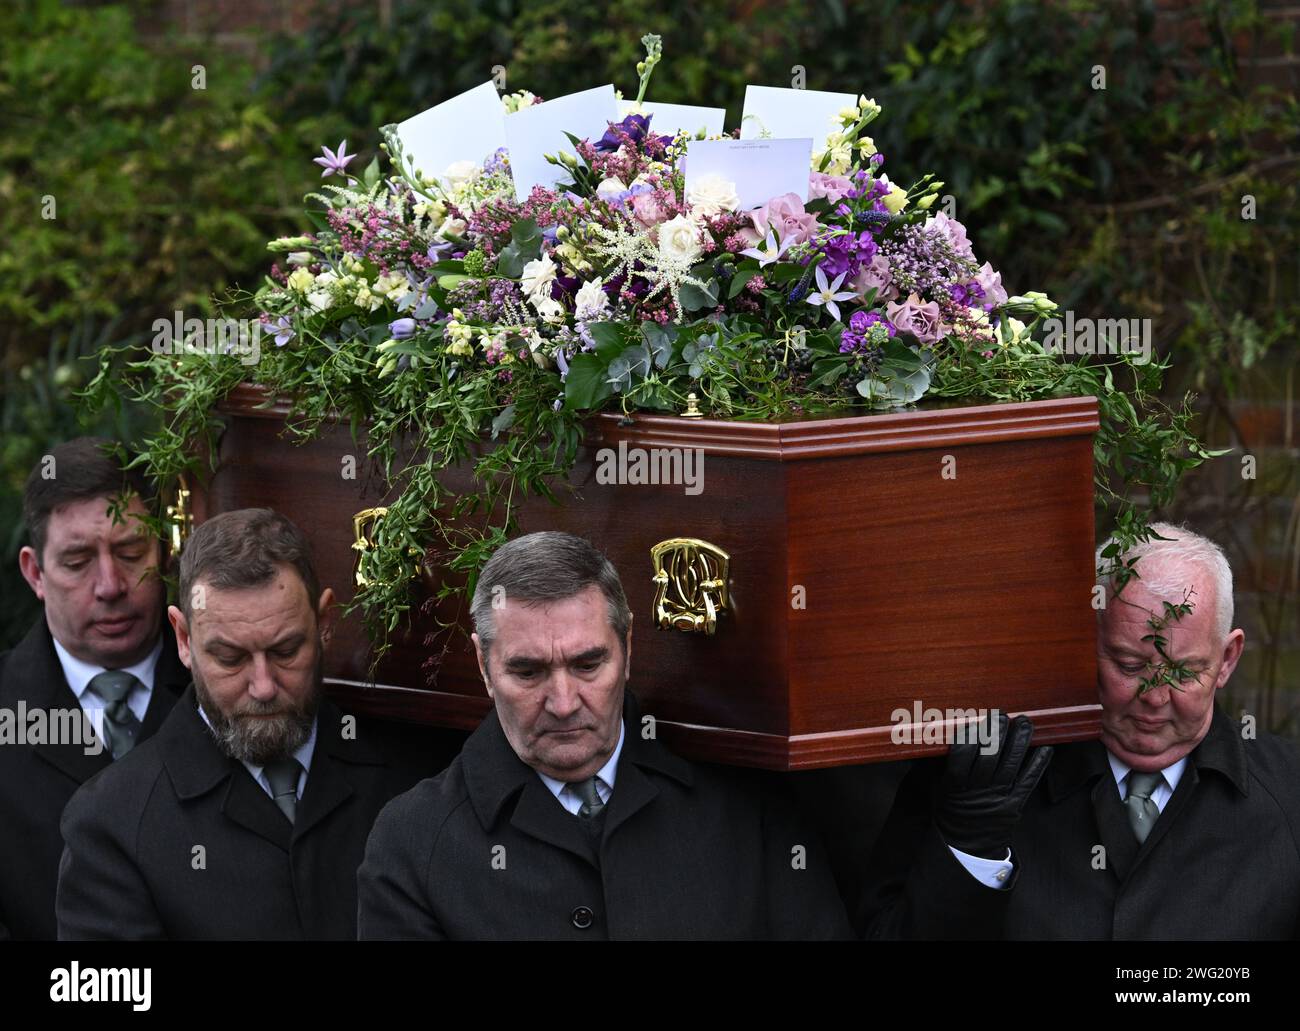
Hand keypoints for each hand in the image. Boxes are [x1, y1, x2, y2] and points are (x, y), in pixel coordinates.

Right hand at [934, 713, 1051, 860]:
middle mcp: (977, 789)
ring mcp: (998, 796)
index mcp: (954, 784)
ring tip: (1024, 722)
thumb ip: (941, 762)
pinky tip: (1045, 749)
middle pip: (989, 755)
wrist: (966, 844)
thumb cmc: (950, 807)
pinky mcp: (1015, 804)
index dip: (969, 734)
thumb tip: (942, 731)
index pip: (962, 753)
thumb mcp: (937, 786)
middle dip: (996, 732)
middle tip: (1000, 716)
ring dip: (1019, 741)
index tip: (974, 720)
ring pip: (1011, 764)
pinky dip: (1038, 765)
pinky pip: (1028, 781)